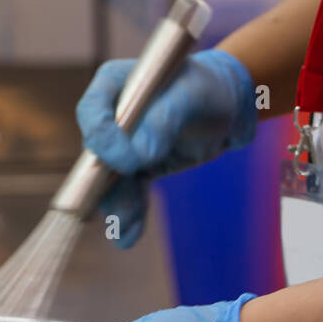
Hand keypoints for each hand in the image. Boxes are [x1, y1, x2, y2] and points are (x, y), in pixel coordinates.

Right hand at [77, 49, 258, 247]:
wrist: (229, 107)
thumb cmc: (209, 87)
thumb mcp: (193, 94)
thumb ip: (165, 118)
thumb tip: (140, 154)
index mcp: (114, 85)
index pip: (93, 114)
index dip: (103, 140)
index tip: (128, 162)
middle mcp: (111, 116)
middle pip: (94, 154)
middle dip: (103, 186)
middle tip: (116, 212)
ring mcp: (121, 145)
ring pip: (109, 182)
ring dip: (117, 207)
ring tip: (126, 231)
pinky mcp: (136, 168)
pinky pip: (128, 193)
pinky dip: (130, 214)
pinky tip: (128, 236)